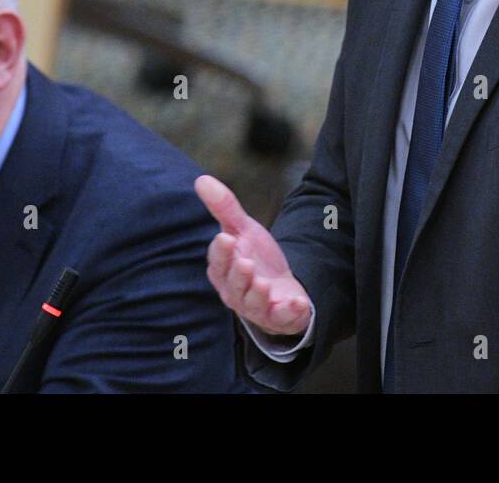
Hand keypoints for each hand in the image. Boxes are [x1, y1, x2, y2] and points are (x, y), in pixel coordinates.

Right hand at [195, 175, 311, 337]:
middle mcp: (235, 292)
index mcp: (223, 271)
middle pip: (233, 285)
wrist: (282, 287)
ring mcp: (256, 307)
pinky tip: (297, 302)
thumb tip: (201, 179)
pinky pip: (281, 318)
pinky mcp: (278, 317)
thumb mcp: (244, 230)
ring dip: (257, 294)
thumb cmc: (256, 258)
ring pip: (252, 304)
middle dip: (238, 275)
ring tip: (263, 283)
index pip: (218, 263)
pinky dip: (288, 312)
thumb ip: (225, 208)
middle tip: (246, 263)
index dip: (221, 252)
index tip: (226, 238)